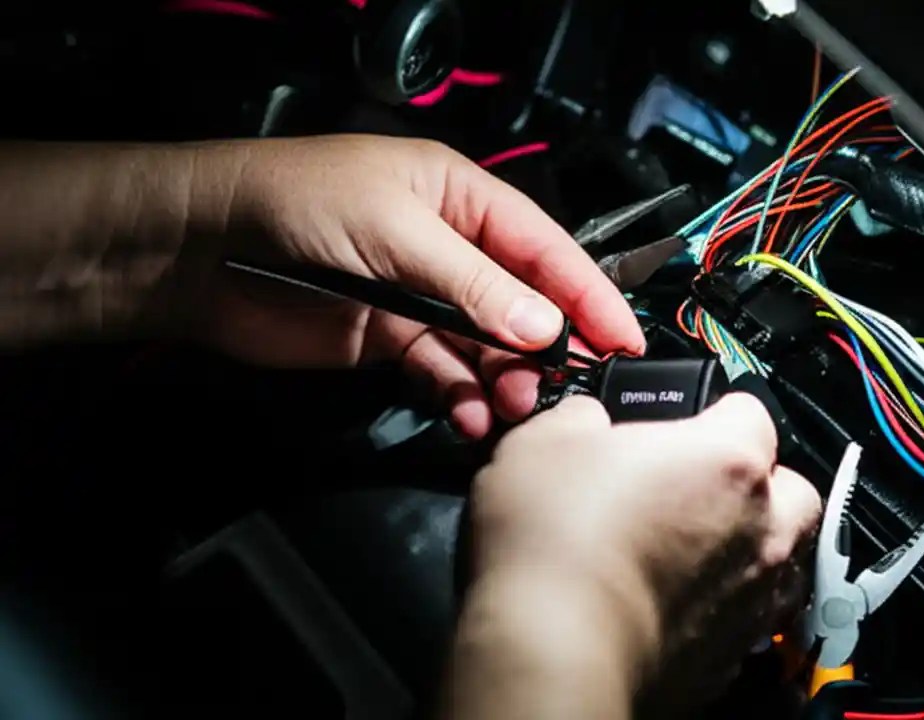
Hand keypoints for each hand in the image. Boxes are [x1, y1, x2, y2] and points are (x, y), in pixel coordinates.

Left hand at [183, 135, 642, 437]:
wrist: (198, 252)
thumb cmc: (296, 207)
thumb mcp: (396, 232)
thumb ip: (474, 285)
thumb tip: (544, 329)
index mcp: (462, 198)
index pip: (545, 248)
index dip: (588, 294)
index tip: (623, 339)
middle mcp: (451, 248)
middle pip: (523, 303)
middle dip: (549, 347)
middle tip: (568, 390)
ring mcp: (421, 297)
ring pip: (488, 346)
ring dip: (507, 379)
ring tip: (515, 409)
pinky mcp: (391, 341)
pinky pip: (445, 373)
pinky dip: (462, 396)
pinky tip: (473, 418)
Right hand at [450, 394, 820, 717]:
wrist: (553, 653)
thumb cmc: (557, 542)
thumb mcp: (544, 442)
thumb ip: (580, 418)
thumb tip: (586, 420)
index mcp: (728, 459)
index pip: (752, 410)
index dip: (715, 411)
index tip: (683, 420)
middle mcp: (760, 528)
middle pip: (793, 490)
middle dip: (759, 485)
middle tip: (698, 486)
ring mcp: (753, 598)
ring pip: (784, 560)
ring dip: (751, 548)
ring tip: (691, 549)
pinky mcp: (731, 656)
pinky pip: (747, 619)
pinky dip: (722, 608)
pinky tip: (671, 604)